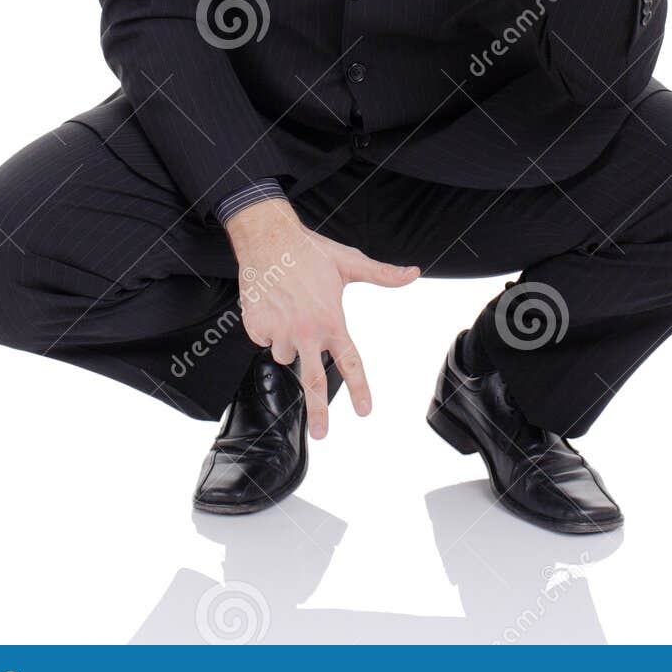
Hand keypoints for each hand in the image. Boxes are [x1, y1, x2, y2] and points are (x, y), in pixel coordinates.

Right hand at [224, 198, 419, 437]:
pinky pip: (264, 340)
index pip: (350, 362)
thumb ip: (383, 275)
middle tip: (322, 435)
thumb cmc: (311, 250)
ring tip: (291, 309)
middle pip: (312, 381)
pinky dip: (268, 329)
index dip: (359, 389)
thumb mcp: (350, 263)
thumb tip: (414, 273)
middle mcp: (307, 331)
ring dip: (289, 341)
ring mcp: (279, 331)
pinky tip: (273, 306)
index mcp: (332, 320)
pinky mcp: (257, 327)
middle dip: (318, 412)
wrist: (268, 236)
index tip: (365, 411)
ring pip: (285, 353)